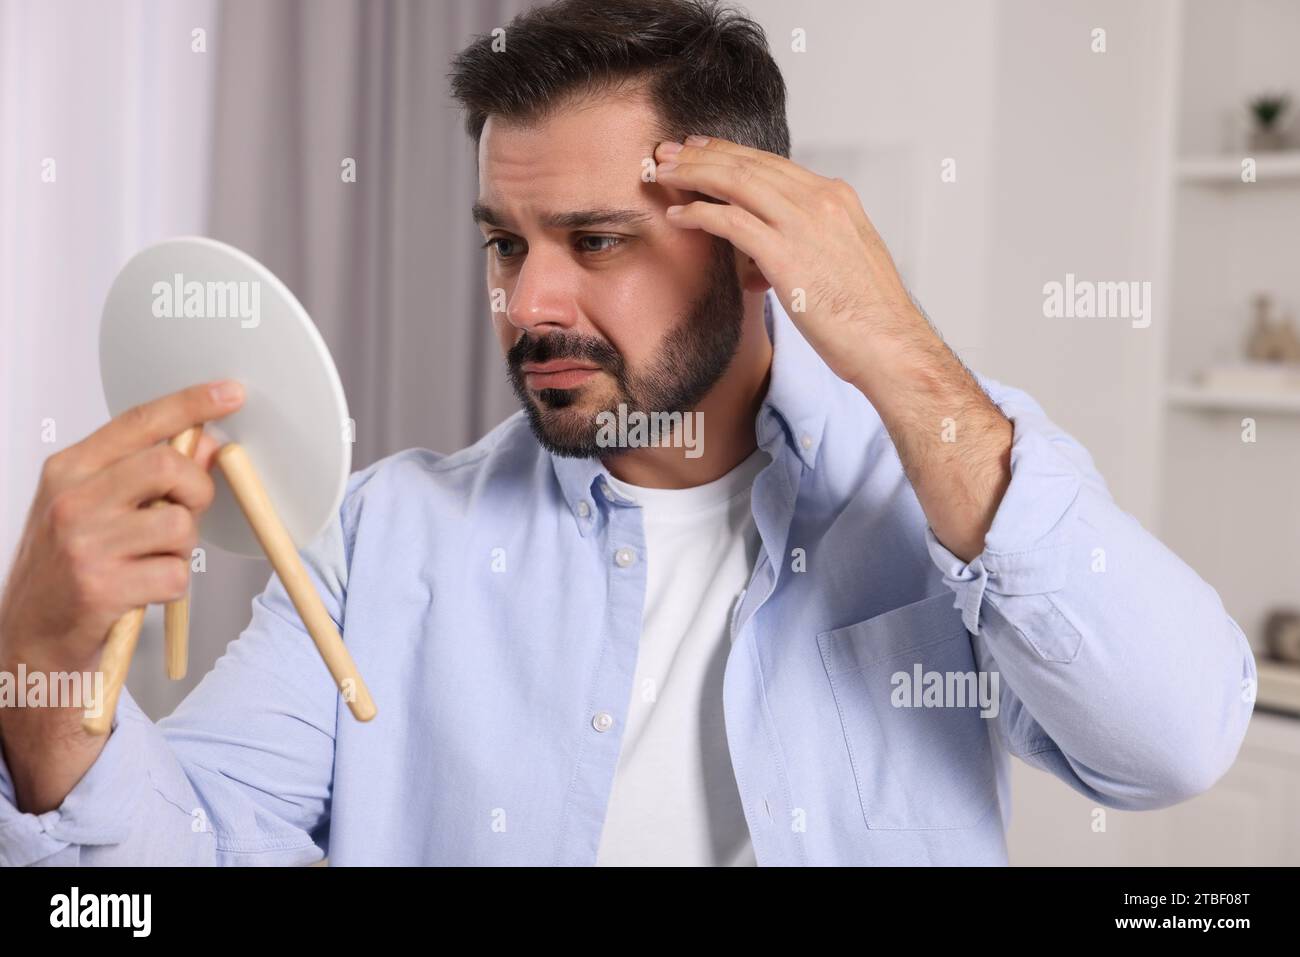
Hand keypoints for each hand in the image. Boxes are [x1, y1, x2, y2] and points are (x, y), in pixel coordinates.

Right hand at [0, 381, 242, 675]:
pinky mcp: (101, 588)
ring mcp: (84, 544)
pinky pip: (176, 574)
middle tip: (186, 511)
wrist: (28, 639)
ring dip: (180, 547)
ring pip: (179, 524)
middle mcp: (72, 501)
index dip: (192, 403)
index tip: (230, 393)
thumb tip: (206, 445)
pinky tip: (140, 592)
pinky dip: (171, 586)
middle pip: (170, 466)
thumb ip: (143, 475)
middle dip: (196, 490)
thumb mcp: (93, 510)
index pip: (139, 421)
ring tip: (148, 561)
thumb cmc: (66, 570)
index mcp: (69, 471)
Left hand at [652, 134, 934, 387]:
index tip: (702, 149)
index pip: (773, 164)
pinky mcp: (785, 254)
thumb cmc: (867, 316)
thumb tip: (758, 260)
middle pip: (749, 164)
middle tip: (668, 150)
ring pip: (736, 182)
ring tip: (662, 173)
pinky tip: (678, 216)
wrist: (890, 344)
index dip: (731, 153)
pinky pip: (731, 221)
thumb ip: (801, 247)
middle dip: (703, 154)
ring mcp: (803, 224)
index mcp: (836, 198)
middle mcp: (821, 201)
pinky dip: (699, 214)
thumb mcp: (839, 263)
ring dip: (693, 175)